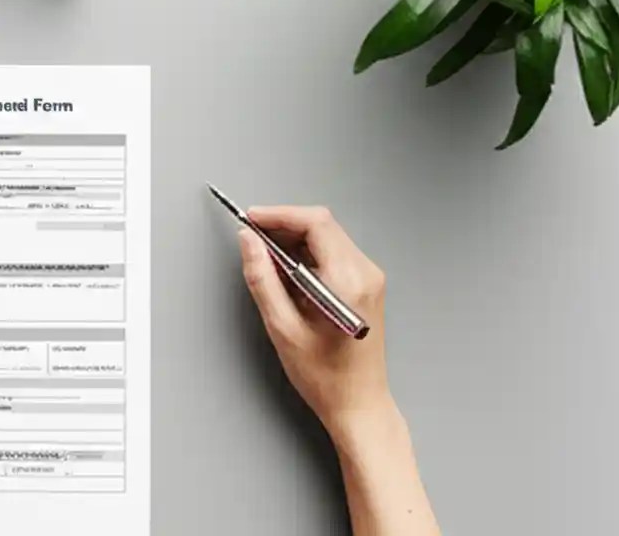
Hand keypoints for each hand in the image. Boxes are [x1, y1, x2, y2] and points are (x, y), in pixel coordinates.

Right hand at [237, 207, 393, 441]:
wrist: (358, 404)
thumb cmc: (325, 377)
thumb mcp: (282, 327)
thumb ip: (263, 279)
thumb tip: (249, 242)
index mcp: (348, 281)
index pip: (315, 224)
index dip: (279, 215)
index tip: (252, 219)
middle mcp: (366, 273)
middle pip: (322, 226)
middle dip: (284, 226)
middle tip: (253, 240)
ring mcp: (370, 278)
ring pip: (327, 238)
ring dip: (294, 242)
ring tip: (268, 265)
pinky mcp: (366, 285)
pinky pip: (333, 254)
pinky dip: (307, 256)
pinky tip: (288, 278)